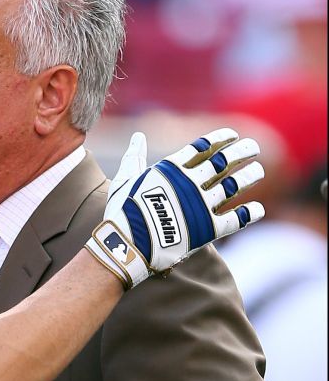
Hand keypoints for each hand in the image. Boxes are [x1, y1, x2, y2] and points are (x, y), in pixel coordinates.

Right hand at [87, 128, 263, 287]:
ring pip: (234, 186)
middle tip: (253, 147)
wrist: (126, 245)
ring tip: (258, 171)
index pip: (203, 147)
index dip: (220, 139)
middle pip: (224, 162)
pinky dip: (249, 214)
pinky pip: (236, 219)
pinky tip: (258, 209)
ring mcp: (201, 205)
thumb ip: (134, 157)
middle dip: (241, 152)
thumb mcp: (124, 179)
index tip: (233, 136)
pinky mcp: (208, 229)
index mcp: (172, 169)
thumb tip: (137, 137)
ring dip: (249, 176)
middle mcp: (191, 183)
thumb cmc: (122, 212)